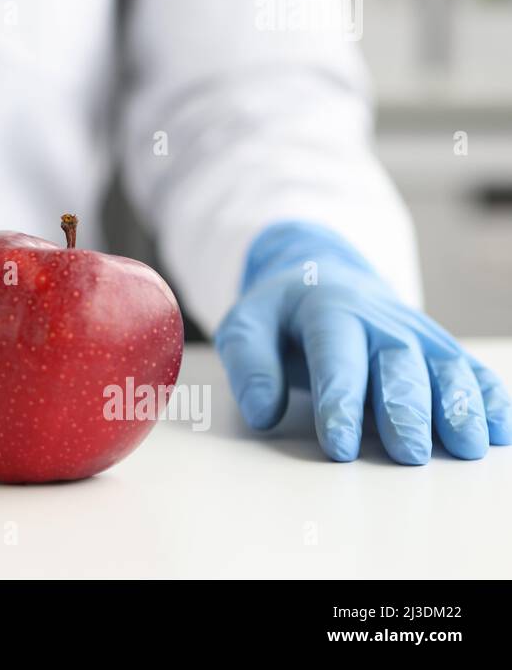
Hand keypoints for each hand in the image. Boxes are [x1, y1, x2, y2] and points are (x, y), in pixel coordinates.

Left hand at [215, 221, 509, 463]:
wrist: (322, 277)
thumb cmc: (279, 315)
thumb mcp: (245, 326)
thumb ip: (250, 365)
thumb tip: (262, 411)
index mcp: (328, 310)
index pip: (337, 357)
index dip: (338, 403)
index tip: (340, 447)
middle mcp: (379, 319)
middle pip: (398, 363)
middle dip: (404, 409)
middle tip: (407, 454)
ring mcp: (415, 331)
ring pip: (443, 365)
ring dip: (458, 405)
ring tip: (466, 447)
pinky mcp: (438, 346)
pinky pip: (469, 368)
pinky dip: (489, 396)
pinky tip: (500, 430)